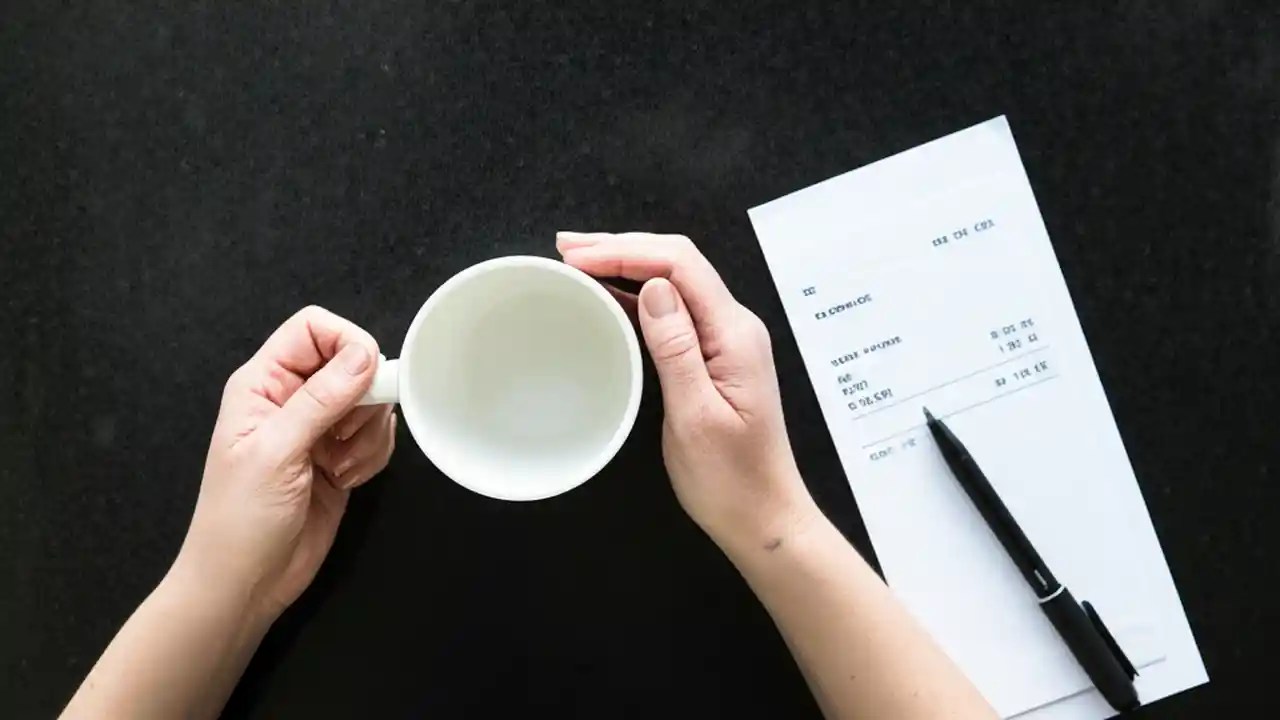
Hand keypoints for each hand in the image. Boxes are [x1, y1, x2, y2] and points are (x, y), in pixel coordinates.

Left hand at [174, 306, 395, 619]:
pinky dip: (373, 456)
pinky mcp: (340, 457)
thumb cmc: (239, 520)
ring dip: (369, 435)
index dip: (347, 342)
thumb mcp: (277, 453)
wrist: (244, 584)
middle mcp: (292, 399)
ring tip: (340, 467)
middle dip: (363, 399)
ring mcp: (318, 429)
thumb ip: (322, 400)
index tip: (366, 377)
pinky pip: (377, 437)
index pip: (314, 329)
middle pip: (351, 363)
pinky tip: (346, 480)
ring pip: (371, 402)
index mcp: (263, 384)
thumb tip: (365, 354)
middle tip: (344, 436)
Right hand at [557, 232, 815, 551]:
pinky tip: (604, 298)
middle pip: (677, 264)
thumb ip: (676, 348)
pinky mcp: (711, 358)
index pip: (681, 264)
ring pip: (672, 284)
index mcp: (734, 334)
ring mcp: (723, 341)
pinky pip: (672, 314)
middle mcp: (733, 327)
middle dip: (621, 247)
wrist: (763, 518)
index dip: (627, 249)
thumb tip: (654, 288)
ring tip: (575, 262)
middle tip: (564, 249)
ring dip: (625, 267)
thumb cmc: (731, 479)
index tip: (576, 256)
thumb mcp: (696, 416)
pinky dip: (634, 299)